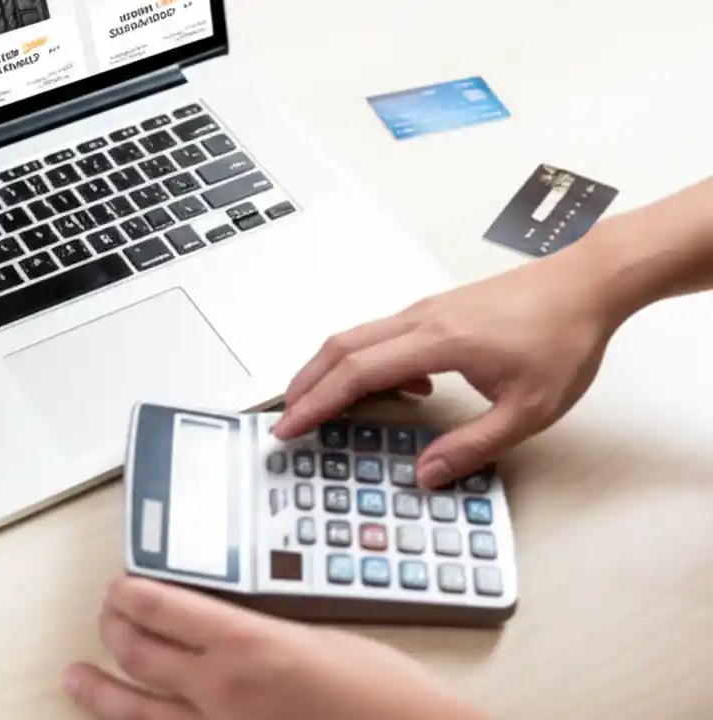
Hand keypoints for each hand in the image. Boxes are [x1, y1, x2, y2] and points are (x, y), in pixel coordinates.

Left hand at [63, 577, 484, 719]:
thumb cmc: (382, 692)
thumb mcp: (319, 633)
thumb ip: (260, 624)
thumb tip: (222, 618)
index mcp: (246, 643)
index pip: (160, 606)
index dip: (130, 591)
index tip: (121, 583)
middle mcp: (221, 690)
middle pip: (138, 652)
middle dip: (112, 626)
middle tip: (106, 613)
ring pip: (134, 709)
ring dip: (98, 690)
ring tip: (75, 676)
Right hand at [272, 241, 622, 486]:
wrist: (588, 282)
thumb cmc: (564, 337)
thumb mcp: (529, 410)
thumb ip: (473, 445)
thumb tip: (425, 472)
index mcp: (437, 342)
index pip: (357, 373)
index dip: (317, 403)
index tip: (289, 427)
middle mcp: (421, 320)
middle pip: (340, 348)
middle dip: (305, 385)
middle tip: (286, 419)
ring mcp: (426, 311)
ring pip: (357, 338)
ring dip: (331, 372)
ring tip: (323, 408)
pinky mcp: (436, 311)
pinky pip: (382, 336)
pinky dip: (366, 363)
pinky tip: (400, 390)